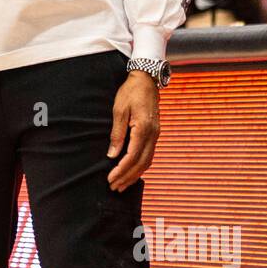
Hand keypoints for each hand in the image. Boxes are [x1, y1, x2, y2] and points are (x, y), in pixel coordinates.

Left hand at [106, 71, 159, 191]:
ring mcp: (156, 135)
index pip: (132, 156)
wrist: (146, 80)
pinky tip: (133, 172)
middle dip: (127, 177)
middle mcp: (153, 135)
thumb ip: (117, 134)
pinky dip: (141, 166)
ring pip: (147, 161)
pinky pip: (149, 155)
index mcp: (143, 129)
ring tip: (123, 185)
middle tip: (115, 187)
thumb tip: (112, 154)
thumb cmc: (131, 92)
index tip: (110, 179)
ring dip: (135, 175)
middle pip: (141, 163)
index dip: (121, 170)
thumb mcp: (119, 110)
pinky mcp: (155, 133)